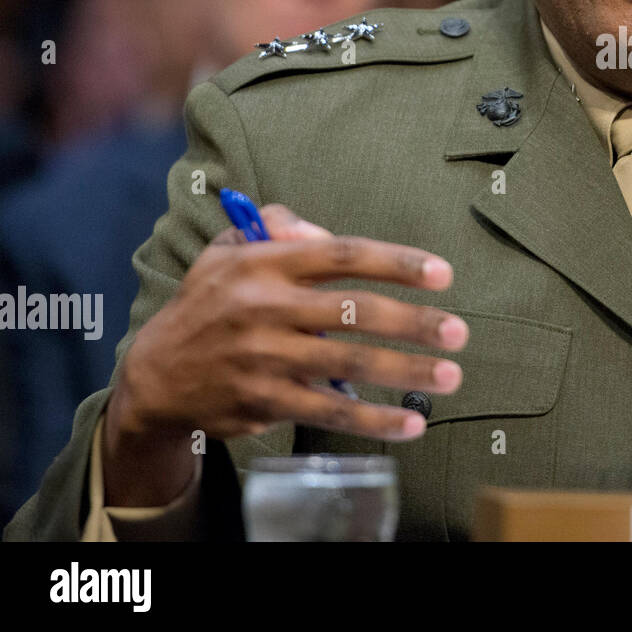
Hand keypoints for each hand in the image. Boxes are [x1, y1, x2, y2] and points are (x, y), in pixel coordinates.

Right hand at [103, 204, 465, 505]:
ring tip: (450, 376)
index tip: (443, 274)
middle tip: (458, 332)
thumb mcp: (227, 249)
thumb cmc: (208, 303)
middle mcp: (266, 309)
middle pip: (353, 312)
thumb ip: (277, 225)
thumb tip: (323, 231)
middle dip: (412, 323)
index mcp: (264, 265)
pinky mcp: (264, 401)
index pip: (342, 256)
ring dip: (404, 372)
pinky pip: (327, 412)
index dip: (396, 263)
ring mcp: (264, 358)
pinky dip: (372, 421)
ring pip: (347, 364)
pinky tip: (411, 424)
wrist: (154, 376)